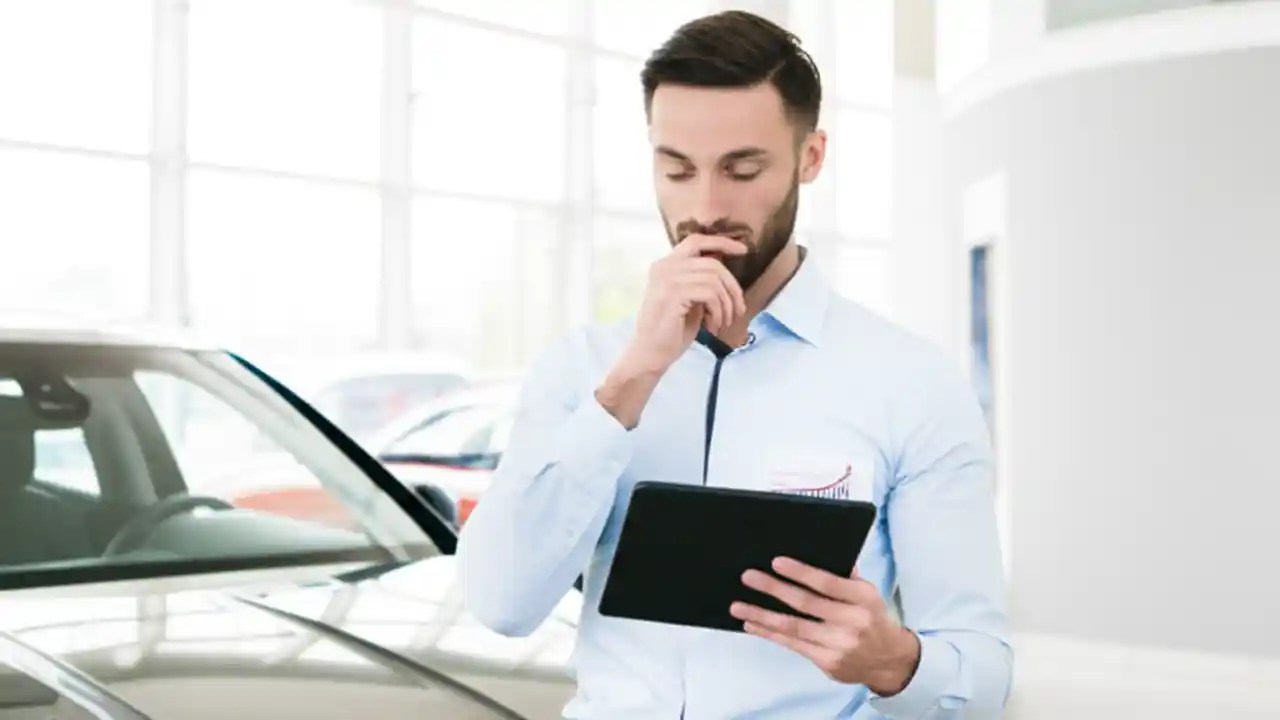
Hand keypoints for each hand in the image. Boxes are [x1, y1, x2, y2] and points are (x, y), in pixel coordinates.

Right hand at [596, 235, 745, 428]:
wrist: (650, 354)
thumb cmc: (670, 331)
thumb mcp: (690, 299)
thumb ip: (701, 280)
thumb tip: (725, 266)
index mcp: (665, 265)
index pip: (696, 241)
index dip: (722, 242)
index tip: (743, 250)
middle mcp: (664, 266)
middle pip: (713, 263)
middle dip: (732, 287)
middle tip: (738, 310)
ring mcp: (667, 278)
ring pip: (714, 279)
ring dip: (726, 304)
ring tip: (723, 322)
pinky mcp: (673, 293)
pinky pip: (710, 294)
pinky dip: (718, 312)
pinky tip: (712, 326)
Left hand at [729, 557, 920, 696]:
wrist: (890, 660)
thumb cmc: (872, 618)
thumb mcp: (868, 593)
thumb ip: (844, 575)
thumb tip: (816, 552)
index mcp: (863, 599)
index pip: (827, 582)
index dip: (800, 572)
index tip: (776, 561)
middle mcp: (852, 621)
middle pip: (806, 603)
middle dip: (773, 588)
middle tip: (748, 577)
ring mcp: (839, 645)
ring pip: (793, 626)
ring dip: (762, 614)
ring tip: (738, 605)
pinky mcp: (828, 662)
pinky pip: (792, 644)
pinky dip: (769, 633)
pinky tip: (752, 623)